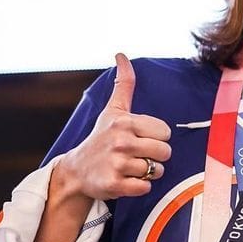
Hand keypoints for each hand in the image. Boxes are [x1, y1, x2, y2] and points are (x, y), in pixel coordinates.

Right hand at [55, 54, 172, 200]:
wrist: (76, 170)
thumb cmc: (101, 138)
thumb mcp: (113, 110)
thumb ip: (124, 84)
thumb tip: (122, 54)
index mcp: (124, 122)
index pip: (166, 132)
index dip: (156, 137)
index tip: (139, 138)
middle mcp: (121, 141)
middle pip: (165, 152)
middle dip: (155, 156)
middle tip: (136, 155)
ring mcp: (117, 164)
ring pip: (157, 170)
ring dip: (147, 172)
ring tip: (130, 167)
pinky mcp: (115, 185)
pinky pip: (146, 187)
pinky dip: (139, 186)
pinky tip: (125, 180)